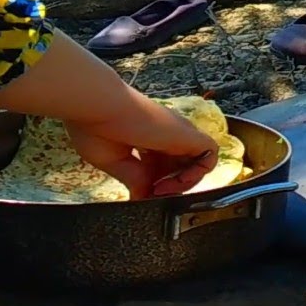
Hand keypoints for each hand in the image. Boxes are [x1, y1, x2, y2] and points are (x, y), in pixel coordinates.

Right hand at [0, 29, 218, 199]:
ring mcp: (178, 134)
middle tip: (151, 194)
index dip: (155, 184)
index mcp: (146, 138)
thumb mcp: (114, 160)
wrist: (98, 107)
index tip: (140, 193)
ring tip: (159, 190)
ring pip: (197, 162)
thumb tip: (143, 198)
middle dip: (169, 186)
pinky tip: (174, 181)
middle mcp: (165, 135)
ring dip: (182, 183)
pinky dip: (198, 173)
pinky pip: (210, 154)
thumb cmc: (95, 126)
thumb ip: (134, 178)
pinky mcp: (188, 134)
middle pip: (180, 166)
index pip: (161, 166)